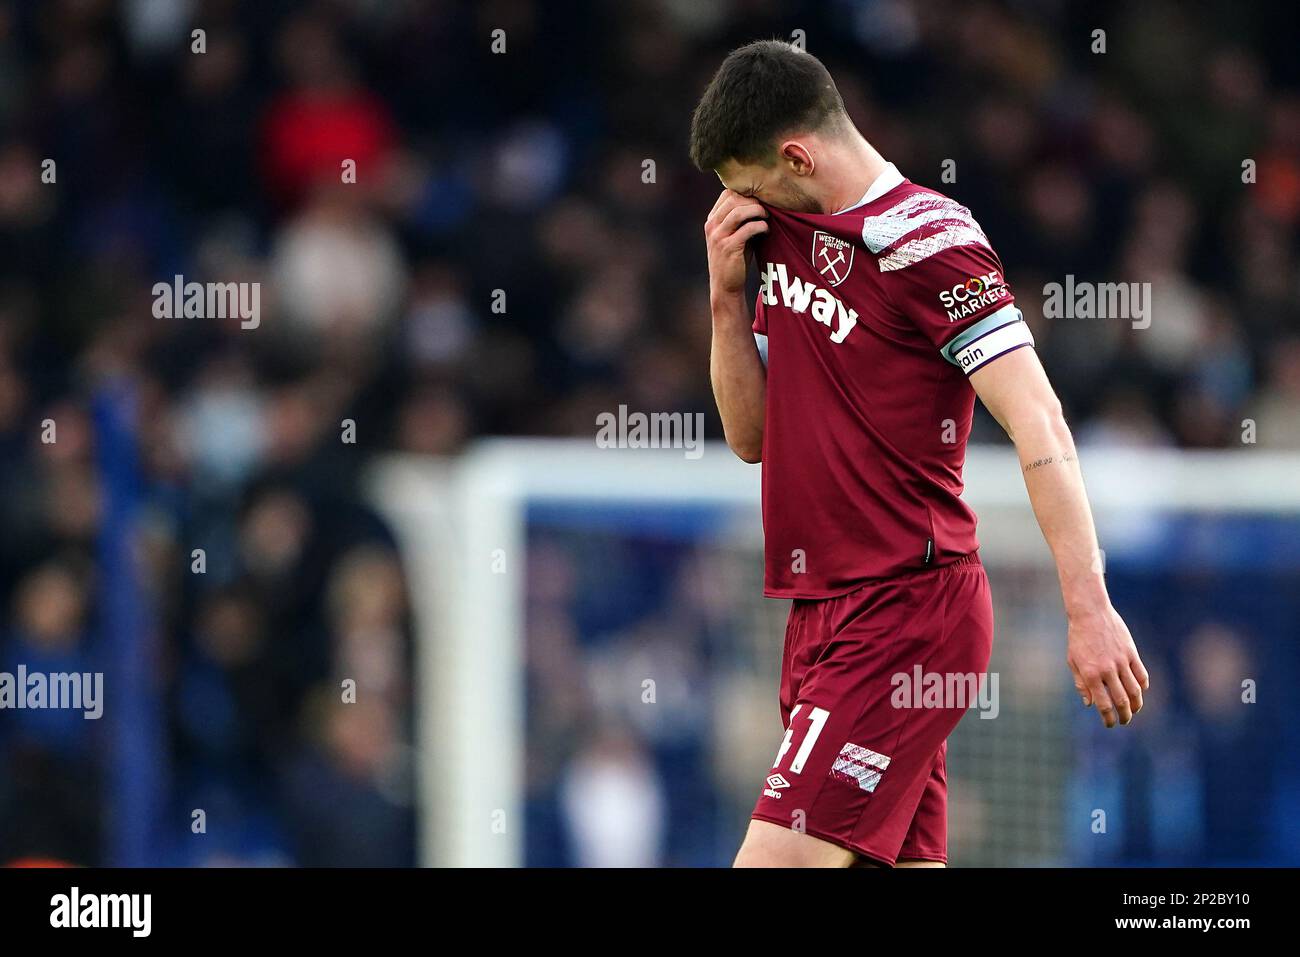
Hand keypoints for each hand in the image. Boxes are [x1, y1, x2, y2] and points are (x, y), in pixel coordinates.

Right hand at [704, 189, 768, 296]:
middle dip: (753, 201)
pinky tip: (766, 230)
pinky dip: (760, 226)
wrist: (725, 286)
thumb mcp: (733, 235)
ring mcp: (718, 236)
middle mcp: (711, 226)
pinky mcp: (729, 247)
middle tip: (766, 208)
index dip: (746, 192)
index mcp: (712, 220)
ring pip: (739, 212)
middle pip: (733, 199)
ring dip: (757, 211)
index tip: (760, 199)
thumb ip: (741, 219)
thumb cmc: (734, 258)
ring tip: (767, 216)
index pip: (727, 194)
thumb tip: (762, 200)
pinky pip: (747, 228)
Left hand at [1066, 605, 1149, 727]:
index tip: (1110, 724)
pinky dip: (1143, 686)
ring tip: (1134, 710)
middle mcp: (1107, 670)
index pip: (1103, 704)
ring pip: (1135, 690)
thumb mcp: (1073, 661)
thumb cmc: (1078, 638)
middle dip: (1125, 716)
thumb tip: (1089, 704)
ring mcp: (1121, 661)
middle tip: (1124, 721)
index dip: (1108, 718)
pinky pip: (1142, 674)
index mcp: (1091, 674)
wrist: (1090, 613)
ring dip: (1137, 705)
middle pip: (1121, 701)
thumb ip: (1081, 684)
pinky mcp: (1131, 653)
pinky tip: (1140, 691)